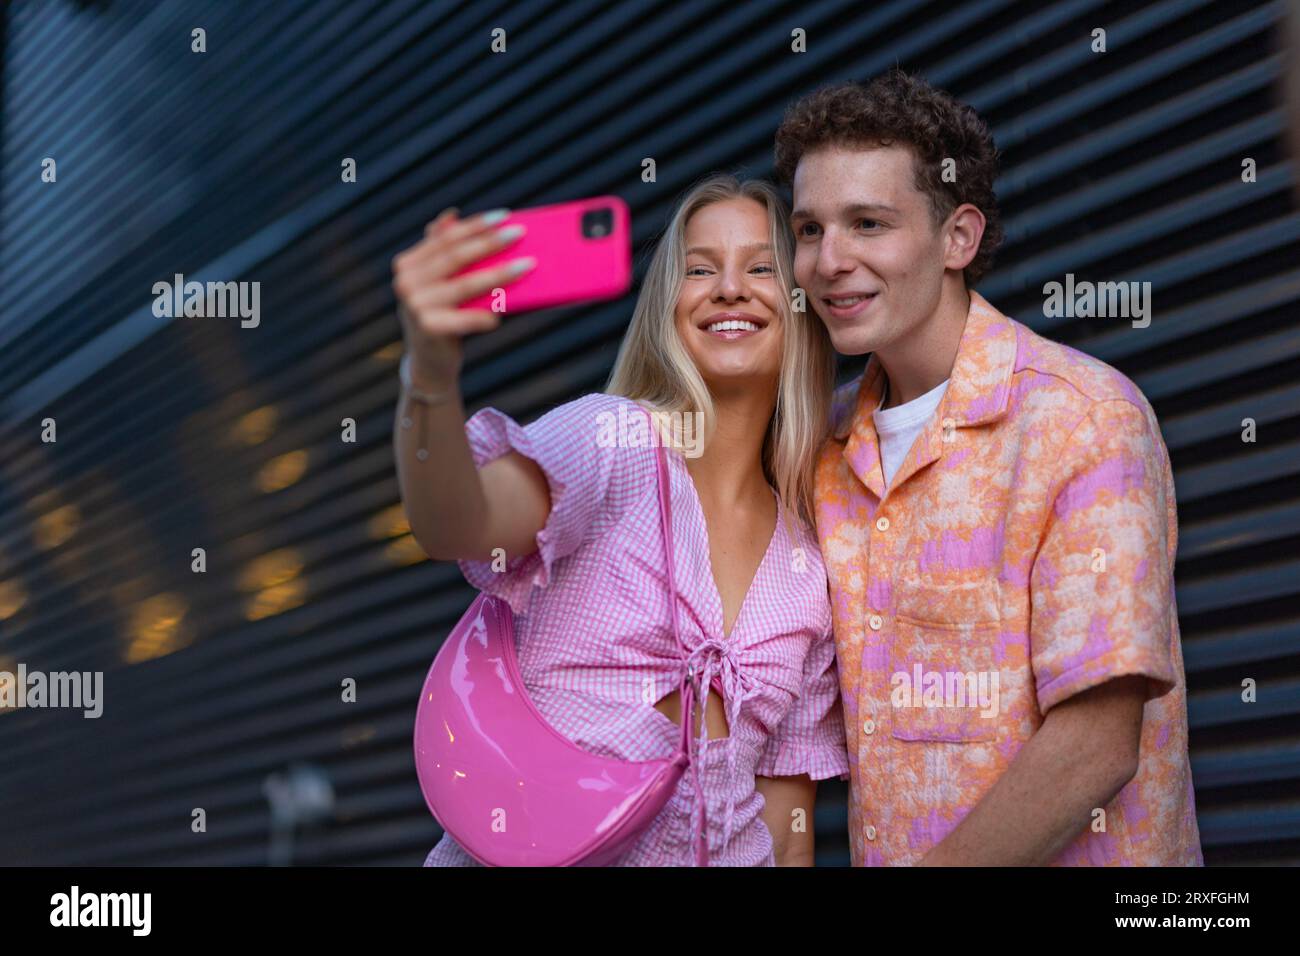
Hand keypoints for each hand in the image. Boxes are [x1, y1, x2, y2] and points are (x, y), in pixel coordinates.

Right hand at [391, 207, 534, 386]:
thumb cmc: (441, 315)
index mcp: (408, 264)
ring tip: (526, 266)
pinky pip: (463, 319)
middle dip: (491, 243)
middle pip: (456, 256)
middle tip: (520, 233)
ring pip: (465, 285)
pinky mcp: (427, 329)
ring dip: (499, 274)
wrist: (429, 361)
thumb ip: (441, 251)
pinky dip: (483, 317)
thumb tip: (452, 214)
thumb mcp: (438, 282)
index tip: (504, 215)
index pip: (446, 237)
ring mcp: (414, 306)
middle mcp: (406, 282)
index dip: (475, 225)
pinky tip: (499, 316)